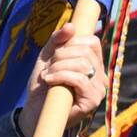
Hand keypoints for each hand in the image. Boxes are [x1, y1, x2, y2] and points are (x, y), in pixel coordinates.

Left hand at [19, 22, 105, 136]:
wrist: (35, 111)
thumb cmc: (43, 85)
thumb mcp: (48, 56)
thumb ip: (58, 39)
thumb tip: (72, 26)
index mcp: (95, 64)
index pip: (92, 42)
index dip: (72, 42)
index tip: (55, 53)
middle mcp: (101, 76)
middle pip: (86, 52)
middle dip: (61, 55)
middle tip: (48, 67)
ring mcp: (99, 90)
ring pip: (83, 65)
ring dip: (59, 67)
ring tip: (47, 75)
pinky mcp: (92, 101)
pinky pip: (80, 79)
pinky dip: (61, 76)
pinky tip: (49, 81)